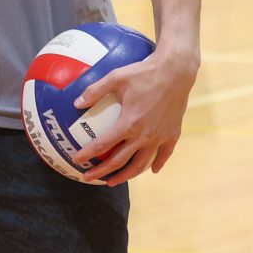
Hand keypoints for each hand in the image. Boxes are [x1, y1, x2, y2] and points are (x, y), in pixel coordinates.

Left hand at [69, 44, 198, 185]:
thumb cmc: (144, 73)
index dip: (88, 154)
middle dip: (102, 172)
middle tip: (89, 177)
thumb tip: (76, 102)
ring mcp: (160, 137)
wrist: (176, 72)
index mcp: (128, 123)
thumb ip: (95, 91)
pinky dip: (157, 164)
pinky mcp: (172, 134)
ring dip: (126, 175)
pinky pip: (164, 155)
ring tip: (115, 181)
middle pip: (120, 161)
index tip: (76, 159)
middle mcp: (144, 135)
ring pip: (141, 164)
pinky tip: (152, 170)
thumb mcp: (115, 78)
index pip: (103, 145)